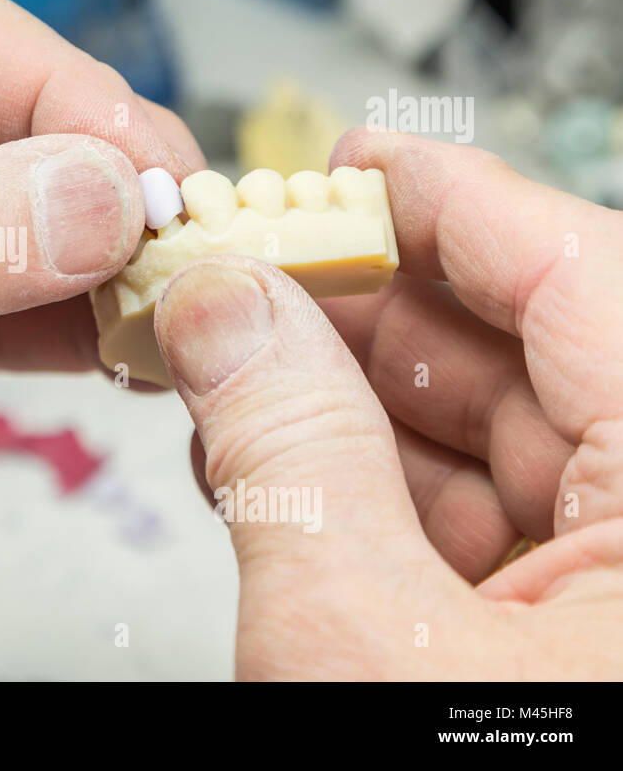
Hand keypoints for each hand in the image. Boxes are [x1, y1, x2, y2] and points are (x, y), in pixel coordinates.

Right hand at [155, 129, 622, 677]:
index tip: (348, 163)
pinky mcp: (572, 643)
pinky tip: (271, 466)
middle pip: (524, 357)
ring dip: (341, 404)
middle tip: (250, 274)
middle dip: (362, 311)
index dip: (451, 200)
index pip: (583, 277)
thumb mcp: (359, 637)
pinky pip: (473, 526)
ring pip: (488, 444)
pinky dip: (362, 491)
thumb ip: (287, 451)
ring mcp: (619, 596)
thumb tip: (223, 306)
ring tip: (230, 370)